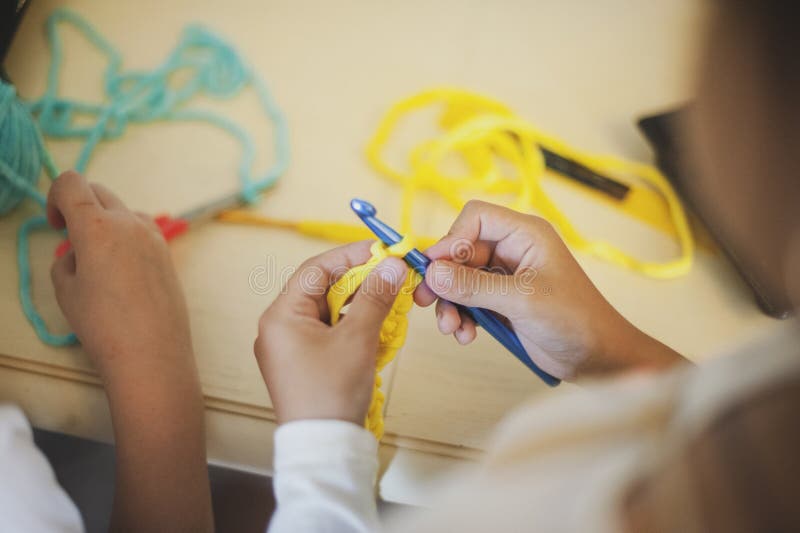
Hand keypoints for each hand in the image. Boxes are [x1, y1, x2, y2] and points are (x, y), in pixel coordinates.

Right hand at [48, 171, 192, 384]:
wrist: (152, 354)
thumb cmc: (103, 325)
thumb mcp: (66, 290)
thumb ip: (67, 259)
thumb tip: (80, 252)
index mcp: (98, 226)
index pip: (71, 183)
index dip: (55, 198)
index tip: (57, 226)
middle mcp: (129, 223)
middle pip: (99, 192)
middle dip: (80, 208)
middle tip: (74, 243)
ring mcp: (154, 237)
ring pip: (124, 211)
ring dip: (107, 222)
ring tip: (101, 261)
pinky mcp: (168, 254)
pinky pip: (143, 231)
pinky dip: (128, 238)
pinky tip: (124, 271)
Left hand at [254, 241, 406, 424]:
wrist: (324, 449)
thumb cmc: (332, 393)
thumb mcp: (358, 339)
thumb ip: (375, 297)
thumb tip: (392, 265)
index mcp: (281, 316)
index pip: (316, 270)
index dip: (351, 256)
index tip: (382, 251)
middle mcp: (279, 328)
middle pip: (321, 289)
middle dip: (358, 281)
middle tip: (391, 275)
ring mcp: (289, 348)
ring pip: (327, 311)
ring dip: (358, 303)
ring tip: (388, 301)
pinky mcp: (303, 364)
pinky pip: (328, 332)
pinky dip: (352, 326)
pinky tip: (375, 327)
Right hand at [414, 200, 686, 380]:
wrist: (600, 359)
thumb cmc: (574, 320)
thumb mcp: (521, 300)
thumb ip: (474, 286)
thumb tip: (432, 273)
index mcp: (525, 234)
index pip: (475, 218)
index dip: (450, 239)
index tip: (434, 269)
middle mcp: (514, 250)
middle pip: (461, 251)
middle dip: (445, 279)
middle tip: (425, 301)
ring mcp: (507, 277)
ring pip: (461, 279)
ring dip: (451, 303)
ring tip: (452, 329)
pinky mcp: (504, 302)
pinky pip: (470, 300)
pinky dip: (463, 316)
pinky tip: (467, 336)